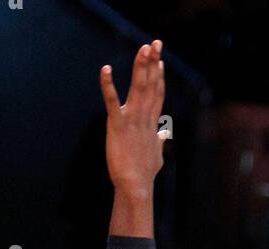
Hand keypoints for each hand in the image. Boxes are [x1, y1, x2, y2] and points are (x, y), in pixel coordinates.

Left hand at [100, 40, 167, 197]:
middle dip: (153, 62)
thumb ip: (159, 142)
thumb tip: (163, 136)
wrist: (136, 186)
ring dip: (140, 67)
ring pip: (138, 87)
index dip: (158, 76)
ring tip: (142, 49)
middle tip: (154, 43)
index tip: (159, 60)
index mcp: (152, 123)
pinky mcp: (117, 125)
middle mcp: (144, 118)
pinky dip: (108, 84)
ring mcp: (132, 120)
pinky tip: (105, 69)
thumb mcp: (156, 155)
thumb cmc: (144, 174)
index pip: (157, 94)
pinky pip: (111, 101)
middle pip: (150, 84)